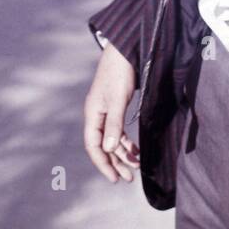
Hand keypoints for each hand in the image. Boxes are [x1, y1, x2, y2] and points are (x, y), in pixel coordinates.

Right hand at [83, 42, 140, 183]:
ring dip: (123, 153)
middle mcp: (97, 114)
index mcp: (93, 113)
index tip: (115, 179)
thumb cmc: (119, 72)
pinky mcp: (116, 106)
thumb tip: (109, 149)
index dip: (103, 163)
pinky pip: (118, 130)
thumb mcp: (118, 99)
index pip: (94, 146)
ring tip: (136, 166)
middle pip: (103, 145)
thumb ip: (113, 124)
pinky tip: (135, 149)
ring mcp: (106, 110)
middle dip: (115, 162)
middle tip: (129, 178)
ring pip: (112, 139)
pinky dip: (126, 141)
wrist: (125, 49)